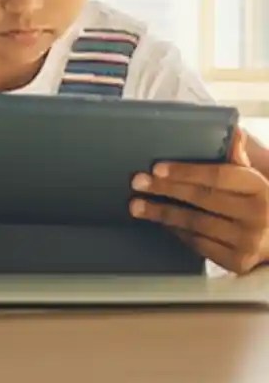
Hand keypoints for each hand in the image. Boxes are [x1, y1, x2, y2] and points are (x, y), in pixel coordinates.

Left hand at [130, 127, 268, 273]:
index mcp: (260, 188)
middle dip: (165, 189)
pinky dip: (178, 232)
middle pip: (202, 199)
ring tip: (137, 205)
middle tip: (137, 183)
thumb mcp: (257, 180)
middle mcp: (257, 214)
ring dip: (162, 213)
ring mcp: (247, 240)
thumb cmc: (261, 203)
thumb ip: (240, 159)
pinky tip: (163, 223)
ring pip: (195, 223)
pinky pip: (199, 244)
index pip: (218, 176)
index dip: (185, 172)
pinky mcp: (237, 261)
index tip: (157, 168)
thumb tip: (233, 132)